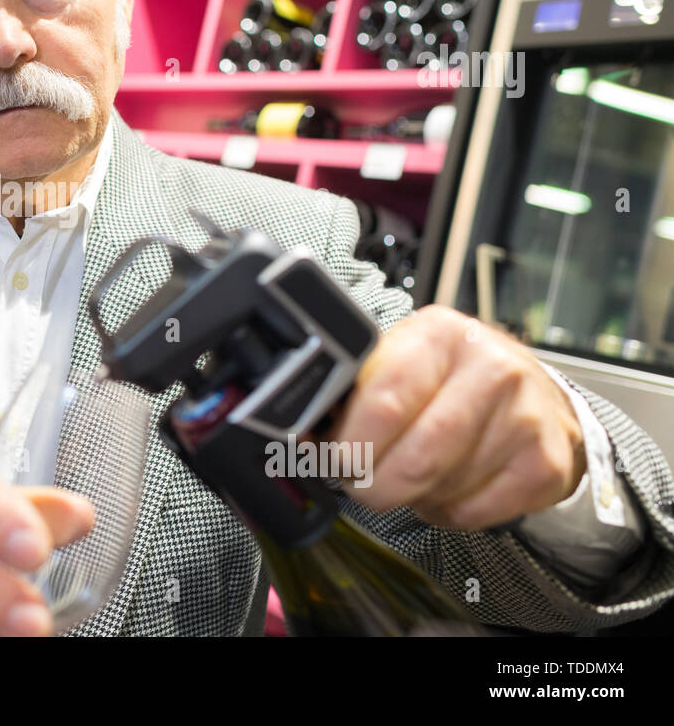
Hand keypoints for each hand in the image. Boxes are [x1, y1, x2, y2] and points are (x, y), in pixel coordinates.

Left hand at [325, 305, 585, 531]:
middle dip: (375, 484)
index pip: (384, 401)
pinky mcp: (546, 461)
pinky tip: (447, 487)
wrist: (535, 396)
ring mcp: (526, 415)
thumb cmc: (450, 381)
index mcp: (438, 335)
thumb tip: (301, 437)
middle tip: (362, 486)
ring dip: (413, 496)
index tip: (332, 462)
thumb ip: (353, 393)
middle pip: (416, 455)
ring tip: (411, 475)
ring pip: (444, 487)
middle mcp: (491, 367)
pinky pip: (476, 512)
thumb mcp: (399, 363)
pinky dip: (447, 512)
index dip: (349, 445)